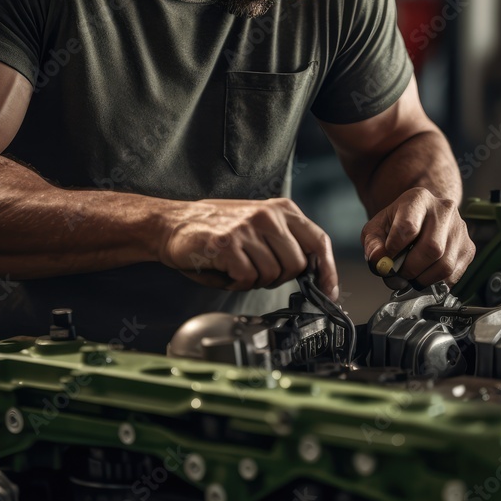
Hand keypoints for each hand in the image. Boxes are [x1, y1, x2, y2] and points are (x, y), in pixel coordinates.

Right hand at [159, 198, 337, 298]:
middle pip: (297, 265)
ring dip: (254, 280)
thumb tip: (313, 274)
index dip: (328, 270)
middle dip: (279, 278)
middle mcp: (268, 216)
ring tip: (236, 266)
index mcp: (281, 210)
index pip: (318, 241)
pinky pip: (247, 279)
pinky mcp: (228, 245)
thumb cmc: (217, 230)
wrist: (172, 225)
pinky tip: (224, 270)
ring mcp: (248, 229)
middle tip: (256, 271)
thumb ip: (285, 243)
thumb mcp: (259, 226)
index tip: (329, 291)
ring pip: (272, 275)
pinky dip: (236, 283)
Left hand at [361, 188, 474, 286]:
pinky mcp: (468, 247)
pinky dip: (436, 282)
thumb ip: (373, 244)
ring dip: (423, 278)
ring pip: (444, 265)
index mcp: (418, 199)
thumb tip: (379, 261)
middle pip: (431, 248)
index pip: (407, 227)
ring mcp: (460, 229)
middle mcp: (444, 210)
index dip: (393, 250)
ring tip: (412, 275)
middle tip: (399, 273)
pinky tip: (425, 275)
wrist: (423, 217)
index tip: (387, 258)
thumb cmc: (399, 223)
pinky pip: (454, 275)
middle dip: (410, 268)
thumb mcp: (378, 227)